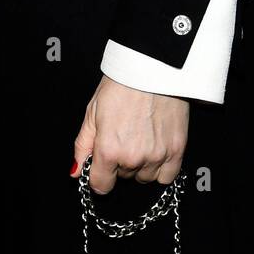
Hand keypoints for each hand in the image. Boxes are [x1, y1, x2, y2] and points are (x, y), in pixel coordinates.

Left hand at [70, 74, 188, 194]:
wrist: (151, 68)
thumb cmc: (120, 85)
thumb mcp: (92, 112)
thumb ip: (83, 145)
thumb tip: (76, 172)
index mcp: (109, 149)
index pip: (101, 186)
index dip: (98, 176)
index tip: (101, 166)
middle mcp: (133, 158)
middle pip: (123, 177)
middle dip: (120, 162)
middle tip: (123, 136)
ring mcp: (157, 156)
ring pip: (144, 177)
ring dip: (140, 165)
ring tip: (140, 138)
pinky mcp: (177, 151)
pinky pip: (167, 177)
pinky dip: (160, 168)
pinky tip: (155, 149)